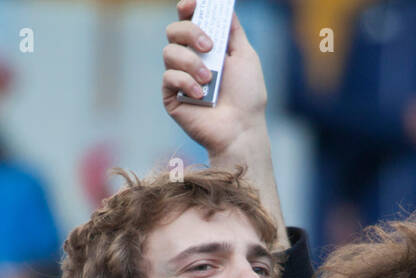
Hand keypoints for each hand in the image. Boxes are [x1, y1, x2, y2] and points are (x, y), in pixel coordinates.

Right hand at [162, 0, 267, 156]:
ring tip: (209, 79)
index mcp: (207, 48)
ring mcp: (179, 78)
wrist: (241, 128)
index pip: (189, 20)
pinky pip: (168, 77)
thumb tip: (223, 6)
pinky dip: (185, 82)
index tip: (191, 4)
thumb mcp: (245, 55)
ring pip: (169, 52)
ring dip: (191, 62)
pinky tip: (200, 95)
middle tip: (209, 46)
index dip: (186, 8)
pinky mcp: (171, 97)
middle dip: (190, 32)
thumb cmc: (247, 96)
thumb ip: (233, 30)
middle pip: (174, 30)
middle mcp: (190, 59)